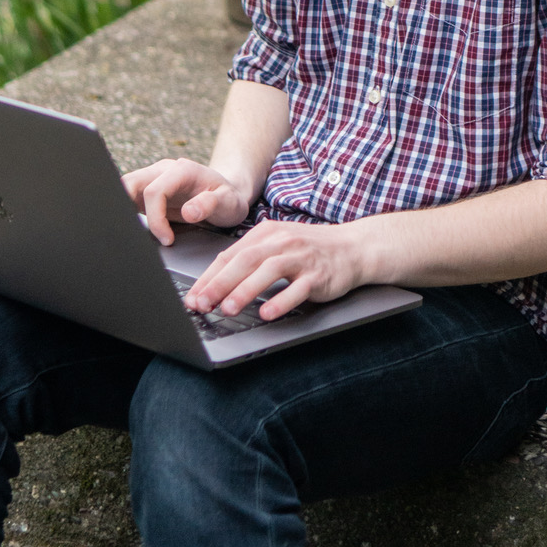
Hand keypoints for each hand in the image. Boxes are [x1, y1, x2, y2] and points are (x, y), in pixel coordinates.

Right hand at [122, 158, 251, 245]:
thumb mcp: (229, 202)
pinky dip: (127, 210)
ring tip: (133, 232)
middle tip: (136, 234)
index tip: (166, 239)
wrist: (228, 194)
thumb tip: (188, 212)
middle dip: (127, 208)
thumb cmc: (228, 198)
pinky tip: (134, 227)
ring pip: (126, 186)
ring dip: (124, 208)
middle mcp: (165, 171)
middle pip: (131, 182)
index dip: (155, 218)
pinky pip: (130, 196)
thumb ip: (209, 204)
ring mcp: (156, 179)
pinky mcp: (151, 190)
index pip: (154, 191)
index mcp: (182, 171)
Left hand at [184, 218, 364, 320]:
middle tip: (202, 303)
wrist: (353, 247)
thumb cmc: (309, 249)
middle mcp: (281, 241)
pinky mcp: (318, 274)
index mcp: (266, 233)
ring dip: (246, 290)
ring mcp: (301, 257)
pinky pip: (297, 289)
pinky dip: (281, 301)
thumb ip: (250, 259)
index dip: (210, 276)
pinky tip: (267, 313)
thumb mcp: (277, 245)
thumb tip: (216, 282)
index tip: (193, 297)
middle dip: (220, 283)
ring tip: (228, 308)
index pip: (231, 255)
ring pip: (269, 271)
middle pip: (245, 260)